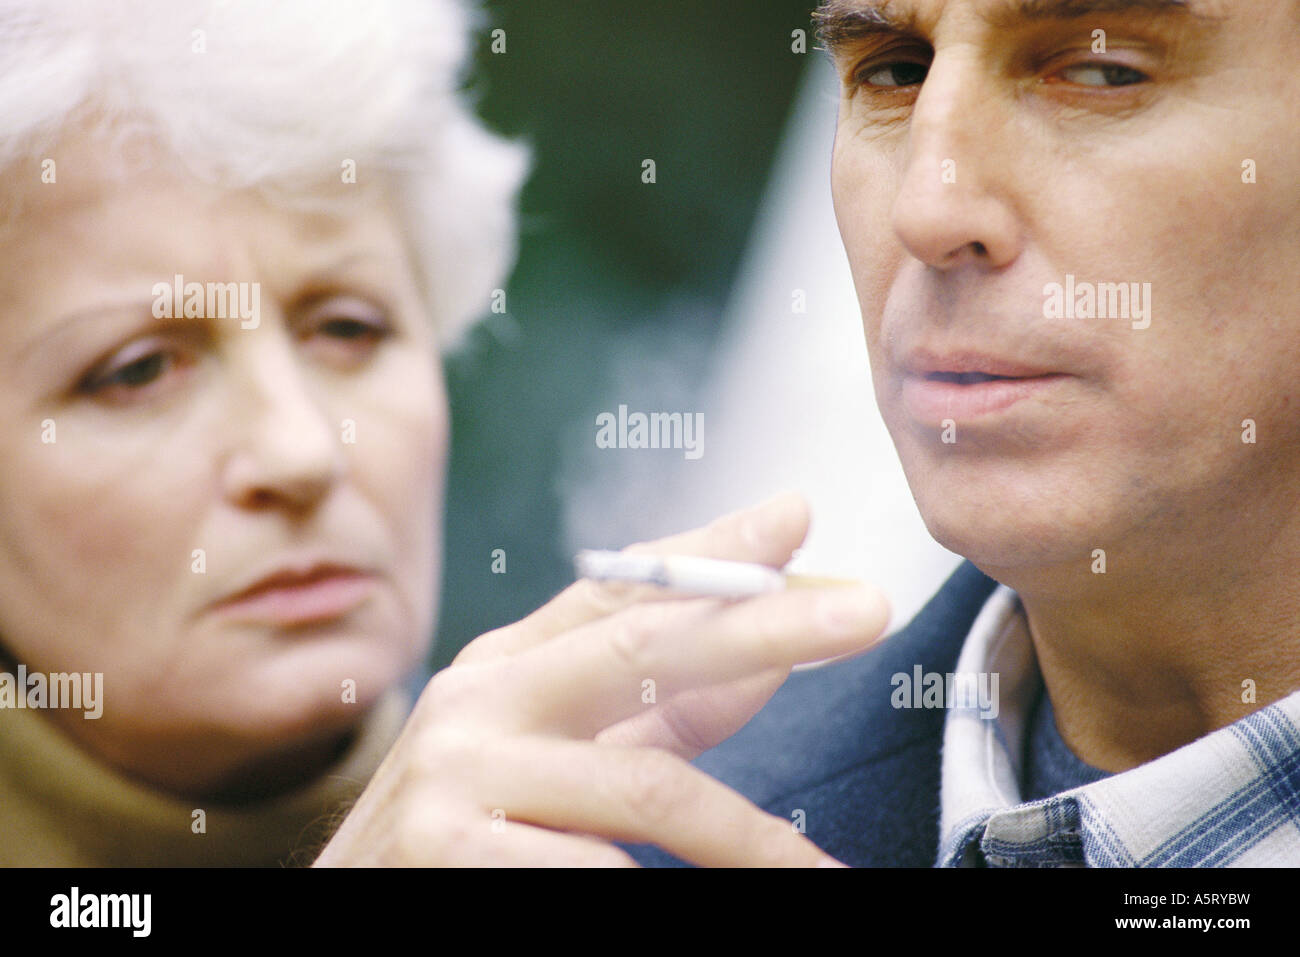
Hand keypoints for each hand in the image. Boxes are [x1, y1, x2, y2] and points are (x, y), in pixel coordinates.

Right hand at [313, 492, 889, 865]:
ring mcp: (456, 771)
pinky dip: (654, 889)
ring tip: (820, 876)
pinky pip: (596, 869)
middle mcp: (478, 698)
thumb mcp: (559, 756)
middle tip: (863, 611)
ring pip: (647, 784)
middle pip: (642, 644)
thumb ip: (661, 705)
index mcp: (507, 663)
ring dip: (752, 840)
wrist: (361, 903)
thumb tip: (774, 650)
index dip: (712, 551)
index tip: (794, 519)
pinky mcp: (445, 850)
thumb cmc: (475, 837)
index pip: (620, 585)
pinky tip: (698, 898)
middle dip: (761, 623)